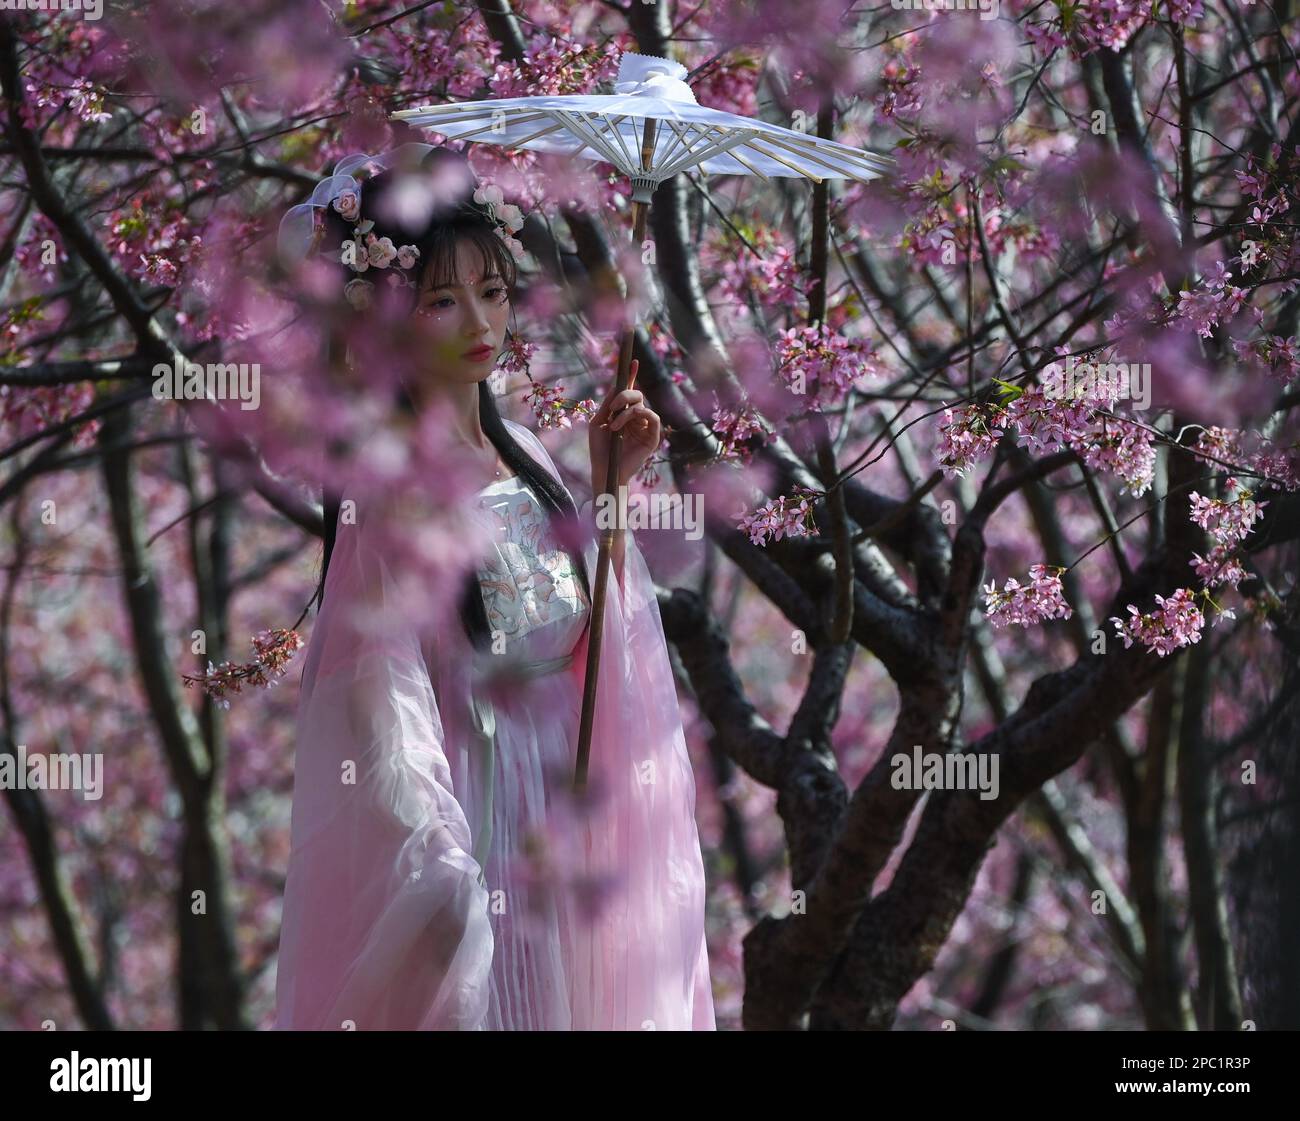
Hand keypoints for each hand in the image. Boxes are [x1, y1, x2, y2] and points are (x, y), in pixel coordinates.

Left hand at [588, 359, 661, 494]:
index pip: (629, 391)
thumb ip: (607, 403)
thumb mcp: (598, 422)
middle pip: (636, 394)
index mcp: (622, 413)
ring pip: (641, 405)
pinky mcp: (653, 437)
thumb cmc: (599, 449)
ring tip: (614, 426)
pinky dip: (638, 416)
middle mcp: (636, 418)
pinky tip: (625, 425)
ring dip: (626, 412)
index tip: (632, 360)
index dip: (631, 375)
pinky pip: (652, 417)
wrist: (605, 470)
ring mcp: (645, 427)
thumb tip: (616, 384)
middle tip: (613, 407)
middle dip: (624, 395)